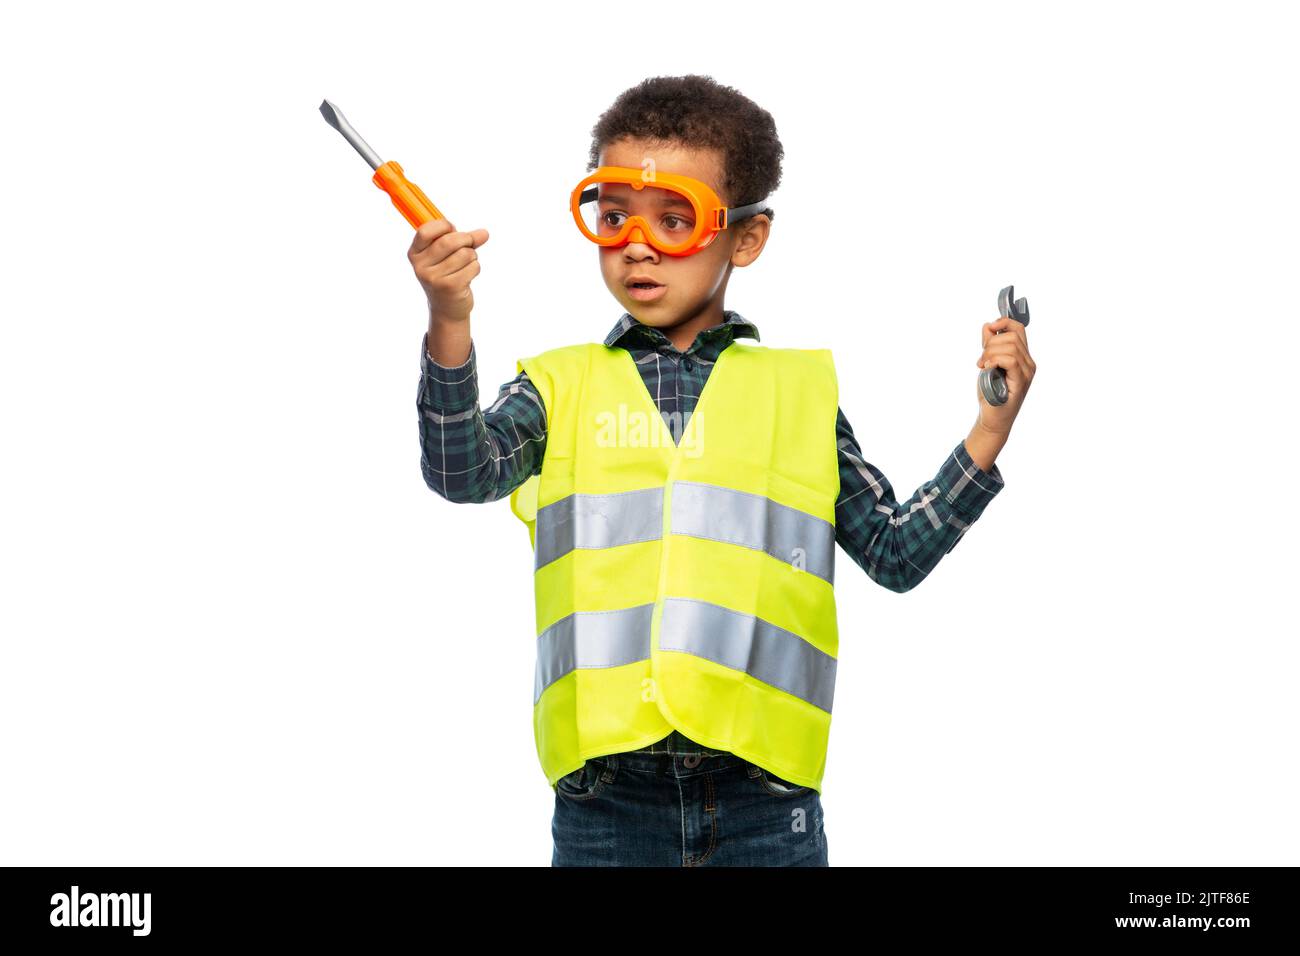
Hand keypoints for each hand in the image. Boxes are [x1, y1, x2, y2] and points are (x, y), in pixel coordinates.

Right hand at [408, 218, 489, 324]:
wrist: (447, 308)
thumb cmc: (447, 275)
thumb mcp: (448, 255)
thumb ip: (464, 240)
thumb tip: (484, 233)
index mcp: (415, 254)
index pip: (425, 231)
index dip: (444, 226)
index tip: (453, 229)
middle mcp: (420, 266)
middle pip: (448, 241)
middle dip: (466, 239)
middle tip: (470, 244)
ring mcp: (434, 278)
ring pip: (464, 253)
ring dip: (472, 256)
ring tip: (467, 264)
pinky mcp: (449, 287)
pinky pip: (472, 266)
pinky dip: (475, 268)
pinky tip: (468, 275)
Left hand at [975, 314, 1035, 434]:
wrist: (992, 418)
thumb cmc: (991, 393)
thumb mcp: (988, 363)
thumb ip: (990, 345)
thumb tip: (988, 326)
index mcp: (1023, 356)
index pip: (1018, 329)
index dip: (1003, 322)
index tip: (989, 328)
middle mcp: (1029, 363)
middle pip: (1012, 335)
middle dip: (991, 342)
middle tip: (981, 359)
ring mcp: (1027, 372)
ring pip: (1010, 346)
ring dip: (990, 352)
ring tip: (983, 365)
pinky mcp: (1021, 382)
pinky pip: (1010, 360)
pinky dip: (994, 360)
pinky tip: (987, 368)